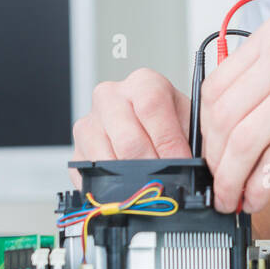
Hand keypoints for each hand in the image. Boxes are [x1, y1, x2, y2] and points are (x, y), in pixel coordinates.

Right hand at [71, 70, 191, 189]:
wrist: (156, 137)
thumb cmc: (176, 129)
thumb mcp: (191, 126)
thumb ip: (191, 139)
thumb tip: (188, 164)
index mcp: (143, 83)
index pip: (151, 105)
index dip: (168, 140)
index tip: (179, 162)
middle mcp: (111, 96)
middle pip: (128, 138)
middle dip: (151, 165)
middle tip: (166, 179)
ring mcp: (90, 122)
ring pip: (108, 158)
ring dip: (131, 177)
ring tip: (149, 182)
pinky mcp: (78, 149)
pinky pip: (92, 173)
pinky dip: (112, 185)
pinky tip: (129, 184)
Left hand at [199, 16, 269, 214]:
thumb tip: (243, 121)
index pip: (215, 88)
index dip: (206, 133)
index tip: (213, 157)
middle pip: (223, 118)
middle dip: (214, 163)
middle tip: (219, 186)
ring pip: (244, 141)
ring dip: (232, 180)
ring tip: (235, 199)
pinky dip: (261, 186)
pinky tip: (260, 197)